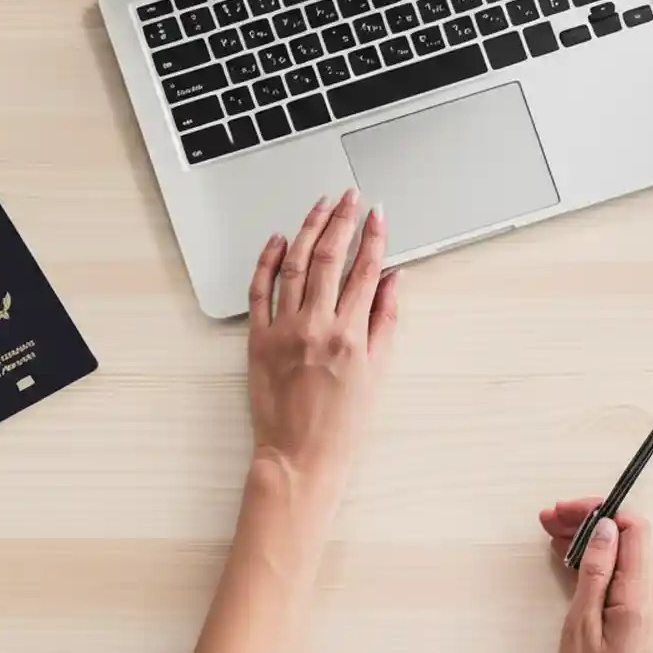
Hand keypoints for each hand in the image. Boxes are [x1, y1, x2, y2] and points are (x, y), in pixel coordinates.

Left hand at [246, 189, 398, 481]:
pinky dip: (266, 260)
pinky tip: (276, 239)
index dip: (373, 236)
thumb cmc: (342, 423)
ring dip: (307, 229)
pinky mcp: (258, 339)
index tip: (378, 214)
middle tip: (349, 197)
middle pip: (328, 258)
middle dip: (341, 220)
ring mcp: (283, 330)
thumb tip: (394, 279)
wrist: (299, 456)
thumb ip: (385, 320)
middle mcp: (316, 326)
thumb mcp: (377, 372)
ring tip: (319, 206)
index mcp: (350, 335)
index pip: (365, 270)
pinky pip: (259, 290)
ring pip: (292, 264)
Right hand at [540, 498, 652, 652]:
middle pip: (622, 538)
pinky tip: (567, 554)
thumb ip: (595, 571)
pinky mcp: (632, 609)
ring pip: (616, 553)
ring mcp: (641, 601)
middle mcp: (647, 593)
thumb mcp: (583, 620)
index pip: (633, 530)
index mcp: (638, 594)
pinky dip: (590, 559)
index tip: (572, 510)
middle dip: (587, 521)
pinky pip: (614, 572)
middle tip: (551, 517)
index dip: (602, 512)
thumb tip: (604, 528)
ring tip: (552, 530)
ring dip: (585, 538)